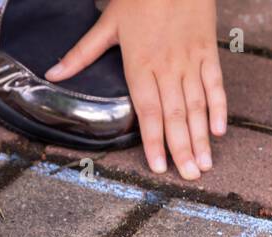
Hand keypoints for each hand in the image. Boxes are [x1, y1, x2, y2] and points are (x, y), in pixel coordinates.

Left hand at [46, 0, 225, 180]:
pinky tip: (219, 130)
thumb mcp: (106, 23)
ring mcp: (190, 59)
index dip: (153, 142)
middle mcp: (167, 67)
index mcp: (140, 64)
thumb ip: (81, 54)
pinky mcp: (208, 50)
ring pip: (198, 105)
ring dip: (201, 137)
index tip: (159, 168)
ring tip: (204, 165)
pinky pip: (216, 83)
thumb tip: (52, 74)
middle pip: (175, 115)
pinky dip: (219, 107)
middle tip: (189, 177)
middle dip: (182, 149)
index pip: (147, 111)